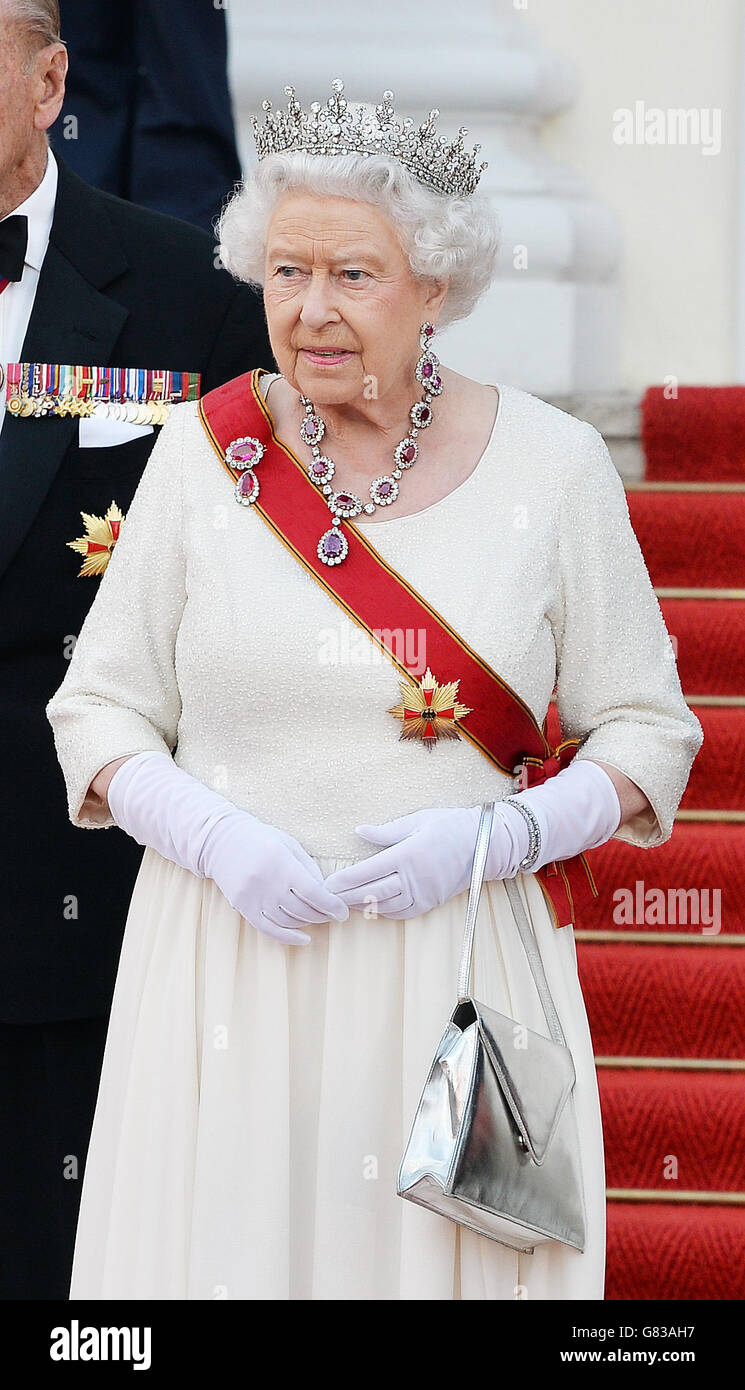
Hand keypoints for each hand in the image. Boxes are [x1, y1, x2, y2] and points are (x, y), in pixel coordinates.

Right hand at [106, 751, 348, 945]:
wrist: (222, 842)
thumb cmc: (261, 839)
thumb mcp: (288, 845)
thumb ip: (308, 868)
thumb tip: (327, 892)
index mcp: (282, 864)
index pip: (314, 893)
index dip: (333, 906)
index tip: (343, 912)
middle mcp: (268, 883)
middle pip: (304, 910)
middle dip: (323, 915)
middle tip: (332, 913)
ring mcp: (254, 897)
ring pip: (289, 921)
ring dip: (308, 923)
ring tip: (318, 918)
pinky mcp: (244, 907)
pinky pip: (269, 930)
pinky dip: (289, 937)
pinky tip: (304, 939)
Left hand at [323, 805, 526, 918]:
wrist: (485, 844)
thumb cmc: (449, 825)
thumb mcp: (418, 820)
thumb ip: (387, 831)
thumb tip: (359, 830)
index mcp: (409, 854)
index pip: (369, 870)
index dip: (347, 879)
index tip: (329, 883)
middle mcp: (416, 877)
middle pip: (373, 892)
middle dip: (348, 896)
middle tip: (327, 898)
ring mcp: (425, 892)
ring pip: (386, 905)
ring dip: (364, 905)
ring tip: (344, 903)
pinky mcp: (432, 902)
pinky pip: (403, 912)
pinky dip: (385, 911)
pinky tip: (372, 906)